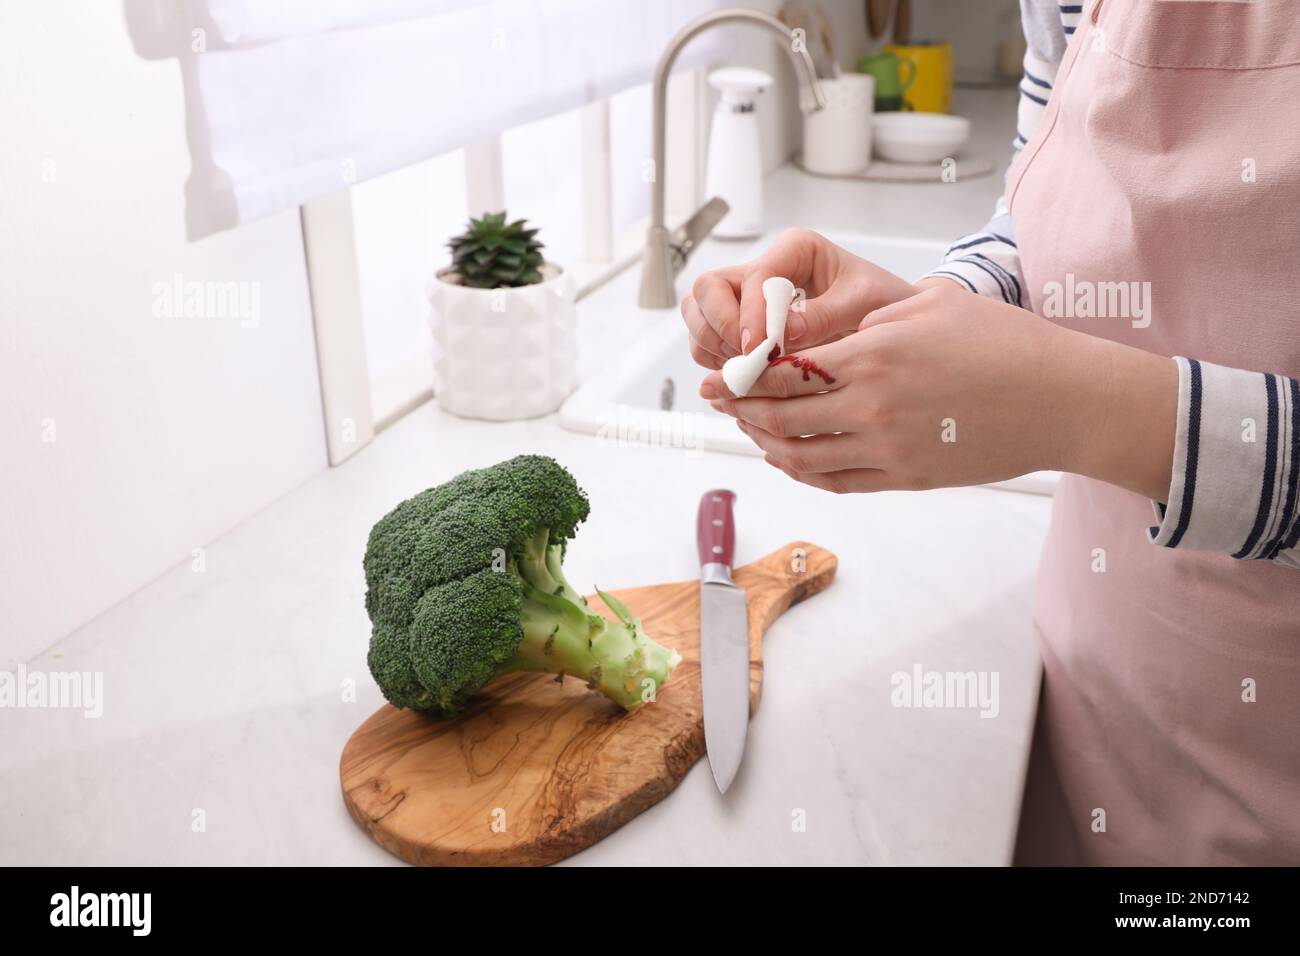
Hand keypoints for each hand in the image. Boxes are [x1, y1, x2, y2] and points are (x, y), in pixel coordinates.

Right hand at [680, 228, 920, 368]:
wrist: (892, 327)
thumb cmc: (882, 304)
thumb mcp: (864, 305)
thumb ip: (823, 317)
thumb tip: (781, 335)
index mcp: (795, 251)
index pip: (753, 276)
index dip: (751, 314)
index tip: (761, 349)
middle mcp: (763, 271)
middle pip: (708, 289)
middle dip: (720, 328)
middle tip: (747, 360)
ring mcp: (746, 299)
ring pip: (699, 316)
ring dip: (713, 347)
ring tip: (747, 372)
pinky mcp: (741, 327)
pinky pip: (707, 343)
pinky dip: (715, 362)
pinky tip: (744, 378)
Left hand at [700, 281, 1177, 498]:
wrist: (1063, 401)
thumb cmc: (1005, 343)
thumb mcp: (931, 306)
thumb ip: (868, 320)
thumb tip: (825, 339)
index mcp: (874, 355)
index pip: (783, 370)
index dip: (741, 375)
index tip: (718, 374)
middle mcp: (873, 408)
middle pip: (779, 418)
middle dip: (740, 410)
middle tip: (721, 401)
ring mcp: (888, 450)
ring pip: (801, 458)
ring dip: (767, 445)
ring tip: (752, 430)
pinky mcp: (905, 478)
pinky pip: (835, 482)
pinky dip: (803, 471)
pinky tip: (792, 457)